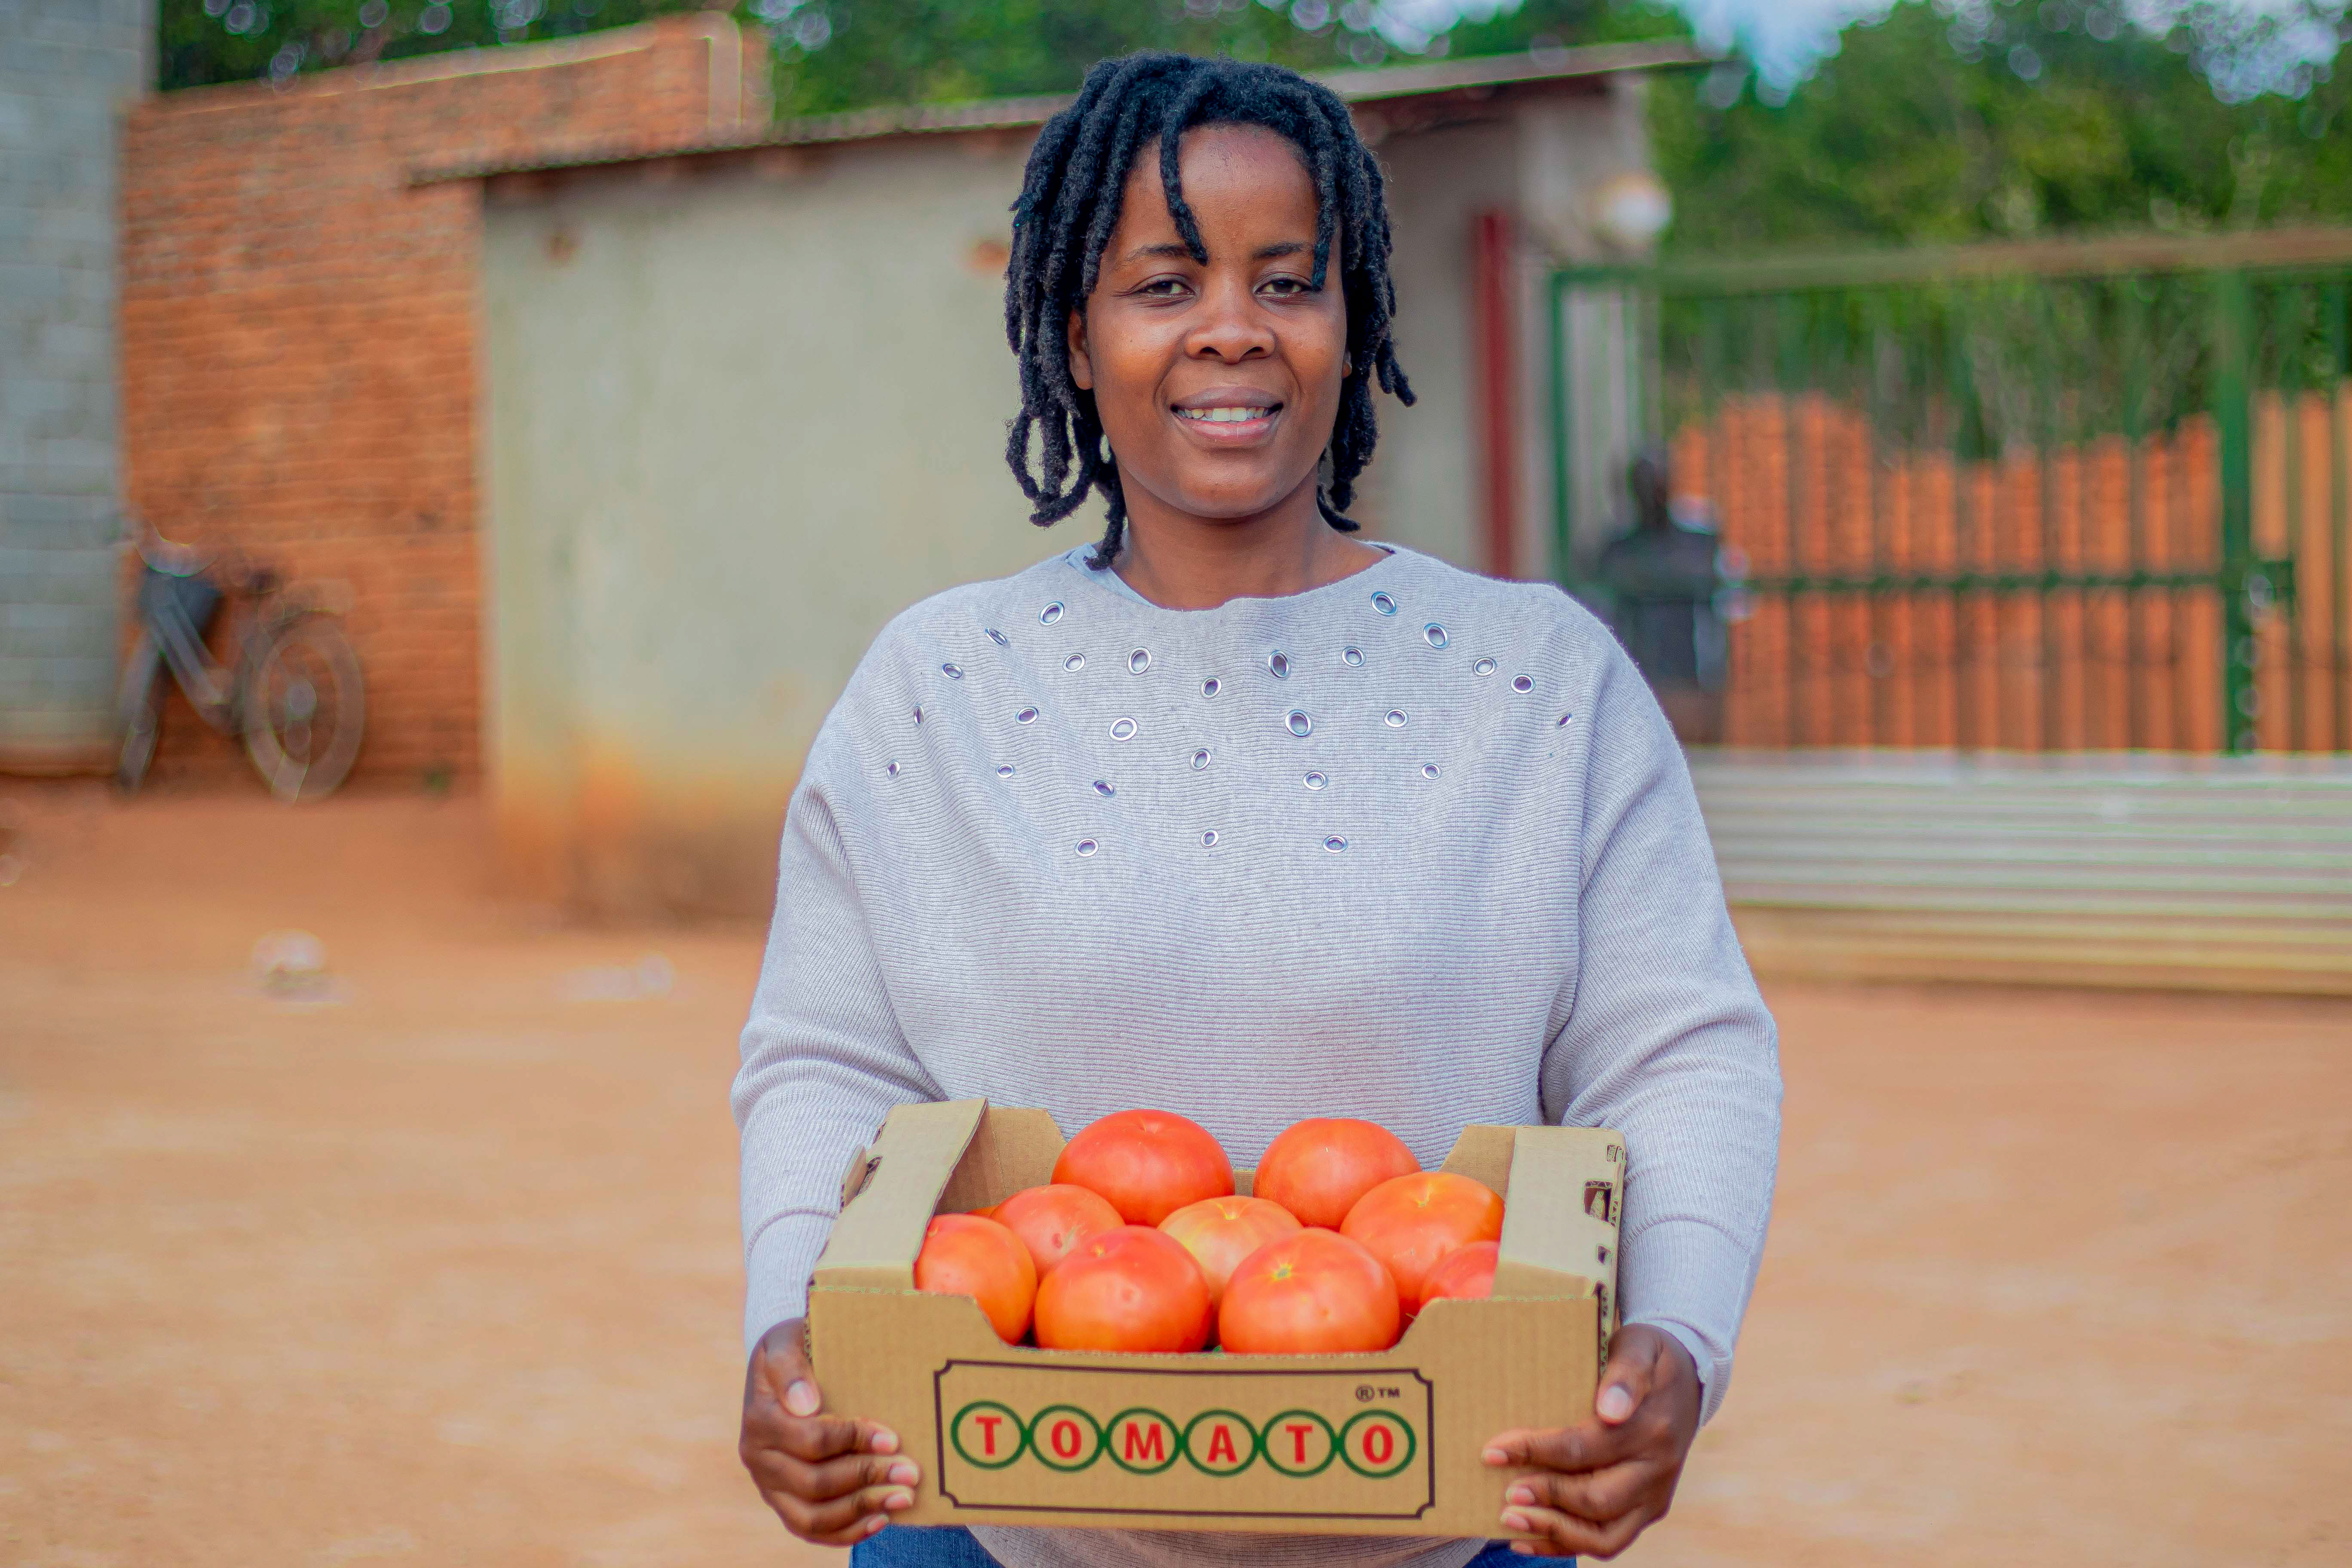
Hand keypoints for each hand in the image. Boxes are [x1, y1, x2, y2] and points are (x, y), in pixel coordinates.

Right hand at [739, 1317, 922, 1544]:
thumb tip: (805, 1403)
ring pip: (811, 1516)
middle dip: (866, 1478)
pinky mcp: (782, 1502)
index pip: (811, 1441)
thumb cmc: (794, 1348)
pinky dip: (845, 1531)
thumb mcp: (787, 1341)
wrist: (782, 1368)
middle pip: (814, 1484)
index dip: (853, 1441)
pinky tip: (879, 1519)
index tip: (892, 1439)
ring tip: (902, 1498)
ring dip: (861, 1510)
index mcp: (760, 1419)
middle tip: (911, 1471)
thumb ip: (791, 1367)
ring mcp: (768, 1485)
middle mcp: (758, 1458)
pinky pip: (809, 1529)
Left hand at [1481, 1323, 1702, 1558]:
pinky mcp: (1647, 1511)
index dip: (1536, 1452)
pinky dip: (1567, 1546)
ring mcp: (1655, 1497)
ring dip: (1554, 1532)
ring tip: (1510, 1520)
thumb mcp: (1639, 1347)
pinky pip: (1610, 1542)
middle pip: (1596, 1499)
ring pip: (1605, 1536)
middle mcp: (1657, 1470)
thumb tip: (1610, 1408)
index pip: (1584, 1448)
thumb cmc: (1649, 1358)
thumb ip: (1625, 1374)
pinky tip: (1529, 1541)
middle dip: (1545, 1497)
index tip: (1494, 1450)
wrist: (1690, 1379)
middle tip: (1505, 1491)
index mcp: (1651, 1429)